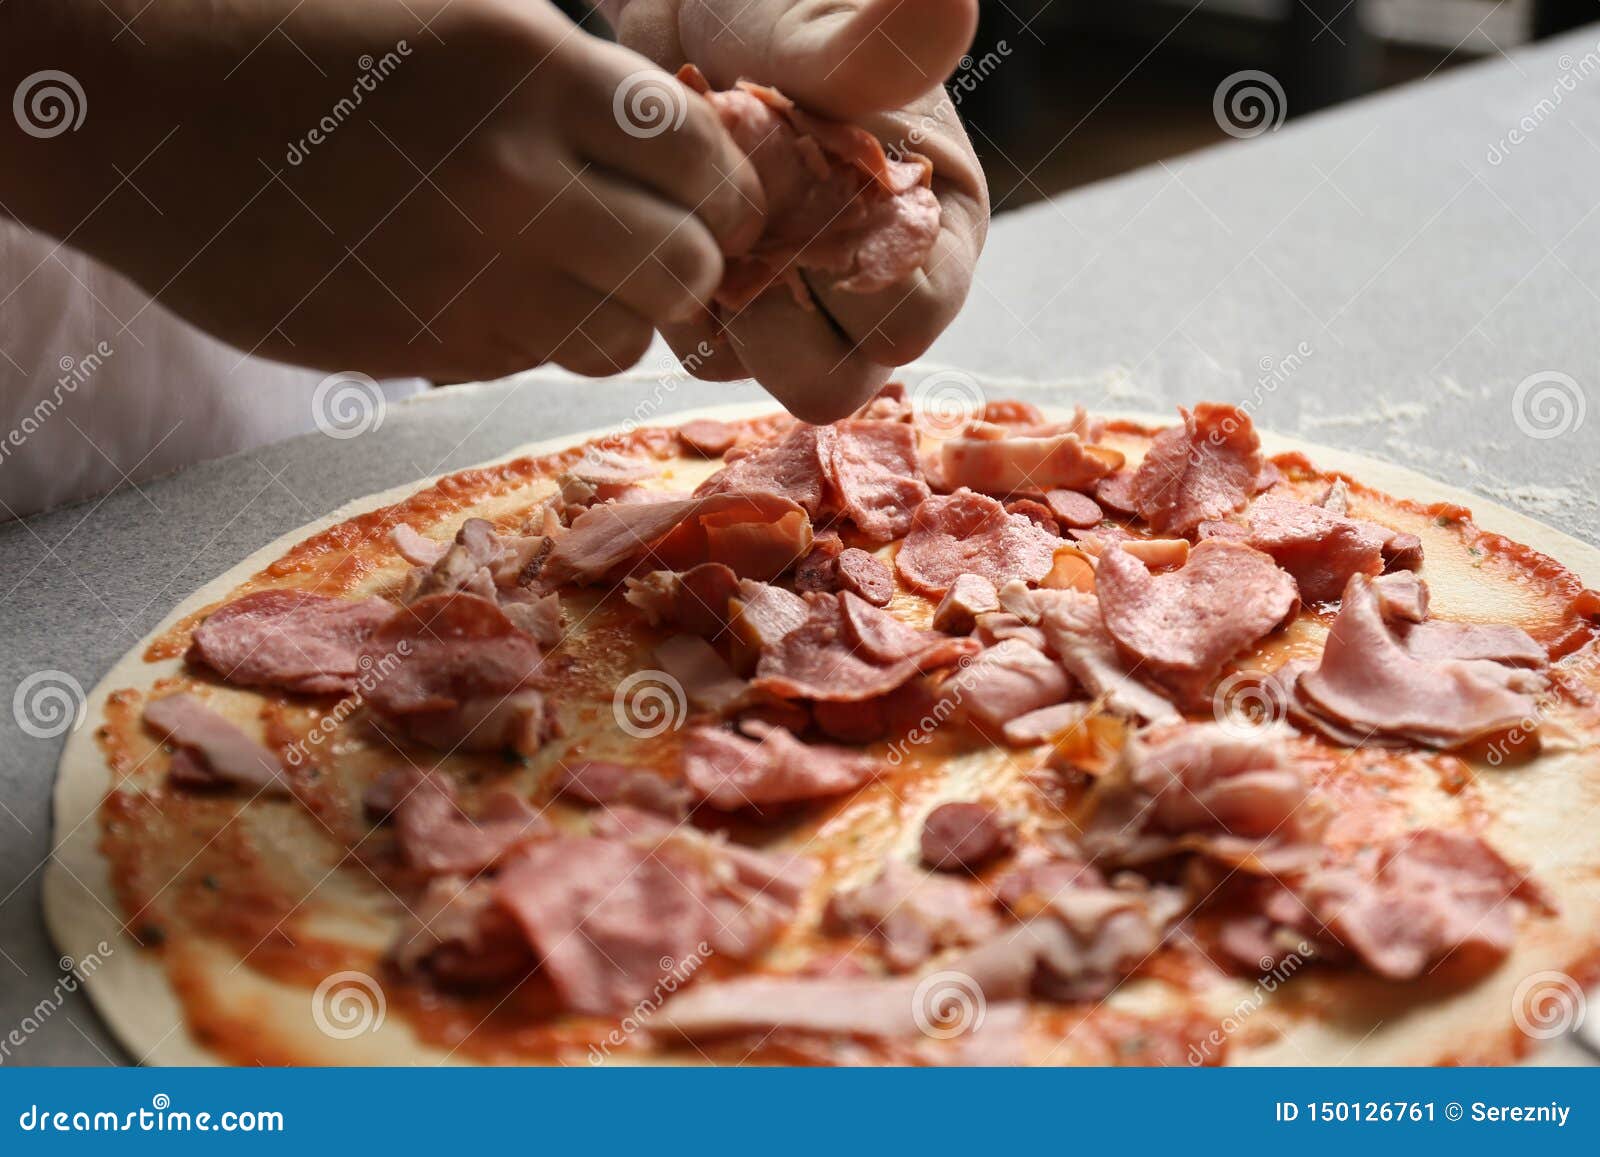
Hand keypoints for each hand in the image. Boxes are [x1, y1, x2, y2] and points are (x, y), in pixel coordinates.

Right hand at [0, 0, 764, 380]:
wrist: (140, 102)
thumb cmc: (306, 35)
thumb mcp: (464, 17)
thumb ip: (579, 91)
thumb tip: (684, 162)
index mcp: (532, 71)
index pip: (705, 163)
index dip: (726, 190)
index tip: (715, 200)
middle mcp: (513, 185)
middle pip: (682, 270)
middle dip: (687, 262)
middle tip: (656, 245)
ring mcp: (465, 280)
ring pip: (618, 342)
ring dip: (616, 314)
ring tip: (571, 273)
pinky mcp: (419, 351)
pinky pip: (534, 366)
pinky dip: (538, 338)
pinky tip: (490, 289)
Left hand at [606, 0, 988, 420]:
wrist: (695, 7)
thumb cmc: (779, 9)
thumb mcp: (824, 29)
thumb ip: (879, 52)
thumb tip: (956, 3)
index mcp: (931, 236)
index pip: (907, 322)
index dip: (843, 277)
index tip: (801, 193)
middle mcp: (866, 289)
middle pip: (828, 379)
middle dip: (766, 301)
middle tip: (735, 205)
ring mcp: (789, 307)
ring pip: (745, 371)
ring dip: (710, 292)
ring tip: (698, 196)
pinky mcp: (721, 306)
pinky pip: (688, 344)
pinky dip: (667, 283)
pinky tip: (667, 211)